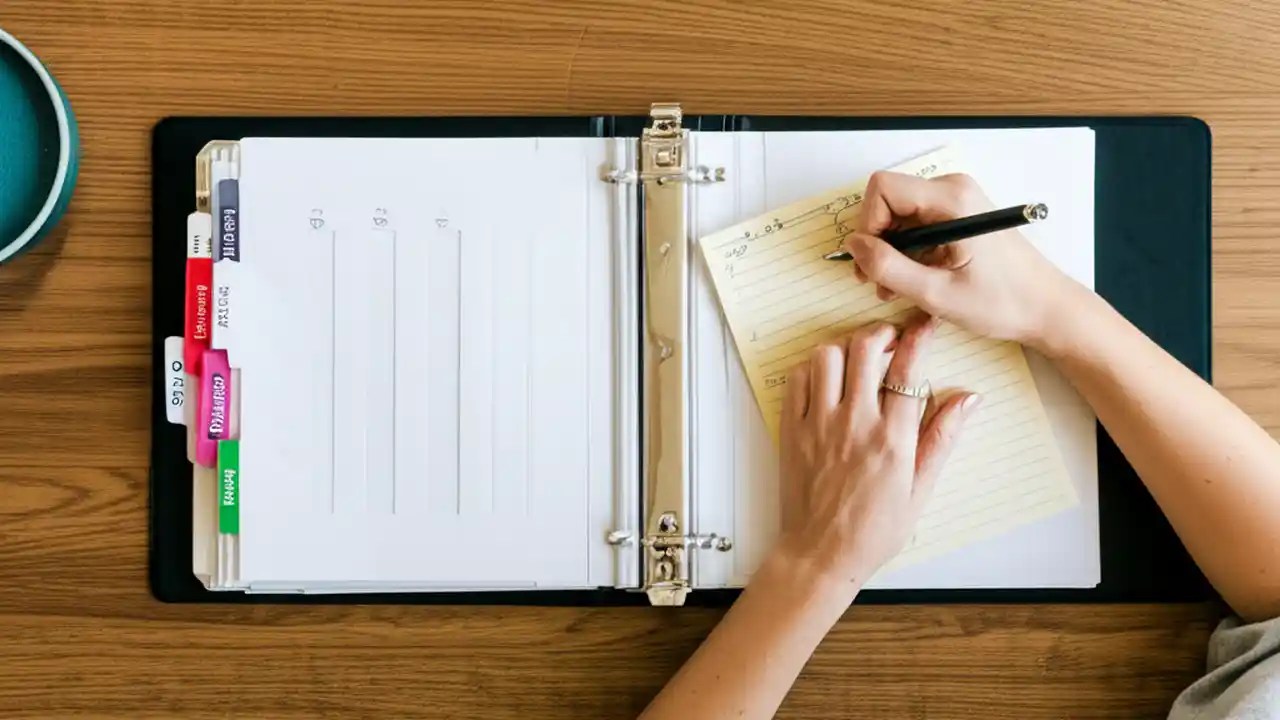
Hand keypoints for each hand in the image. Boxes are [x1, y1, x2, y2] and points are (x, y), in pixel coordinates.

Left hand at [777, 314, 979, 590]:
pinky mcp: (792, 431)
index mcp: (892, 440)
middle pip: (865, 349)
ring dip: (845, 350)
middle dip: (880, 335)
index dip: (918, 338)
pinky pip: (798, 379)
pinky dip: (813, 369)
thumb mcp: (920, 489)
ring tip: (857, 361)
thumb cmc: (874, 530)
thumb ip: (942, 439)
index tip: (924, 325)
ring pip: (827, 356)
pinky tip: (827, 380)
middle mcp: (854, 425)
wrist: (821, 554)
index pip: (907, 369)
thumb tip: (969, 399)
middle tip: (889, 341)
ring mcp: (818, 425)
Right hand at [845, 171, 1079, 348]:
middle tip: (879, 282)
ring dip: (890, 251)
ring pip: (898, 214)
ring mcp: (956, 200)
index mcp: (952, 200)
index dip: (868, 224)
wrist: (1045, 307)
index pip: (883, 187)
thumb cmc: (1003, 302)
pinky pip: (915, 223)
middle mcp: (953, 190)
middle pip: (887, 200)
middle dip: (876, 241)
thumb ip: (888, 268)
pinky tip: (913, 279)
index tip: (874, 261)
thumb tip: (853, 247)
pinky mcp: (958, 214)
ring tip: (896, 288)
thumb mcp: (937, 293)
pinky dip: (906, 252)